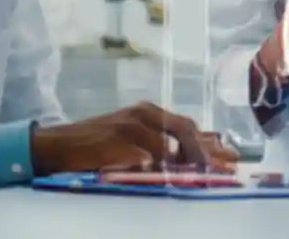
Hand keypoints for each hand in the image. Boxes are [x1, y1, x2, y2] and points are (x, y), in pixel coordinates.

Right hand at [30, 102, 238, 175]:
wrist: (57, 145)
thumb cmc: (95, 145)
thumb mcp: (131, 139)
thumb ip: (159, 145)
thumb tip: (191, 156)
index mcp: (148, 113)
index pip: (188, 125)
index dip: (211, 142)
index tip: (231, 157)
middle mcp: (142, 114)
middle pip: (185, 129)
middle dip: (207, 150)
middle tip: (224, 167)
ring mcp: (130, 126)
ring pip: (169, 142)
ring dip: (189, 159)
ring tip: (206, 173)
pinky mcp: (117, 140)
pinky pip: (146, 154)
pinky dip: (161, 165)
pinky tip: (172, 175)